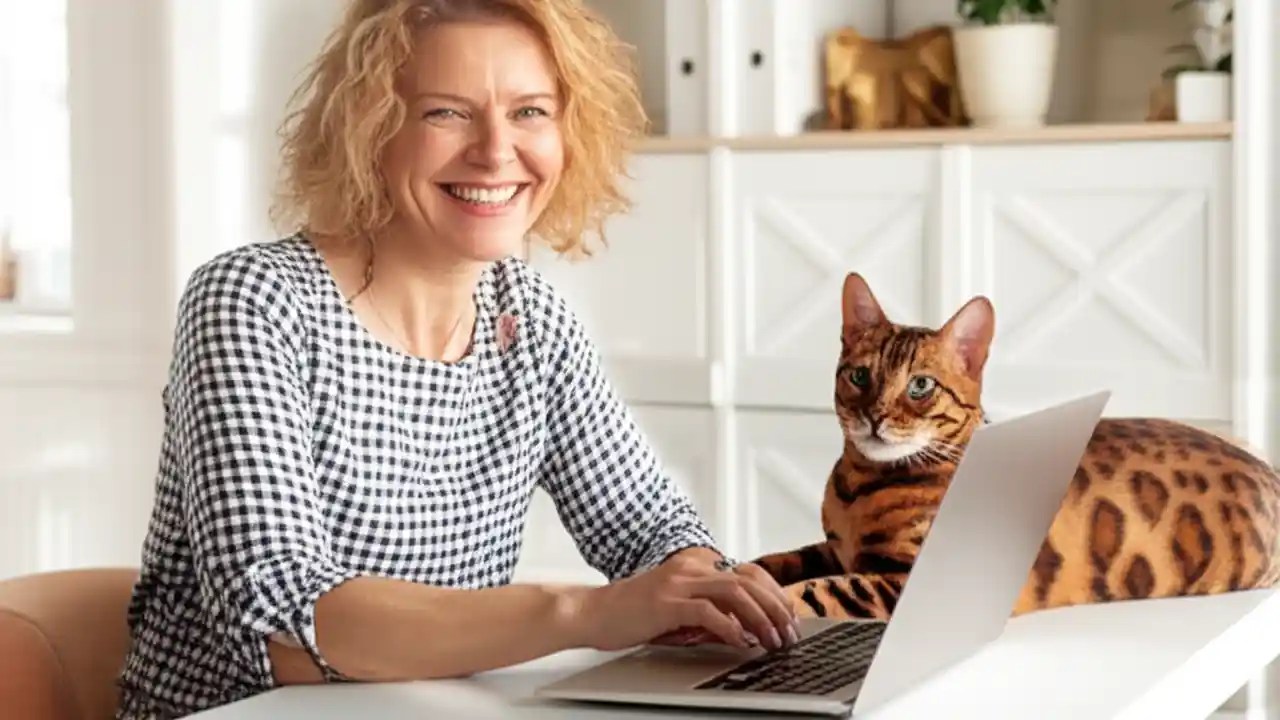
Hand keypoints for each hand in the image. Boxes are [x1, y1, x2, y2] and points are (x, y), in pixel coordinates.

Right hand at [572, 551, 798, 652]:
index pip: (749, 572)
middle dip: (776, 608)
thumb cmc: (634, 613)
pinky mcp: (667, 601)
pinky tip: (741, 642)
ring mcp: (679, 582)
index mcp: (697, 563)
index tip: (788, 617)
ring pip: (736, 593)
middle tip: (788, 633)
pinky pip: (709, 611)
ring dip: (760, 619)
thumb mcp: (680, 607)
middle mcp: (692, 567)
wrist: (594, 612)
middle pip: (749, 580)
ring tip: (771, 640)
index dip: (774, 594)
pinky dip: (731, 627)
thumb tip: (748, 628)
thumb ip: (711, 610)